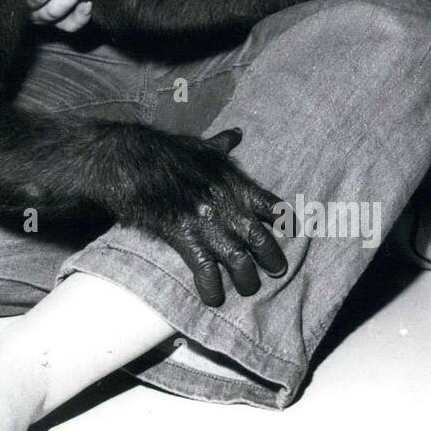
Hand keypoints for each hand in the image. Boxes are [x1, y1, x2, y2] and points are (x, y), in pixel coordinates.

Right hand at [135, 127, 290, 305]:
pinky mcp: (188, 242)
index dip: (284, 221)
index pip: (274, 208)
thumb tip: (236, 132)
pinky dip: (212, 289)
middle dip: (272, 260)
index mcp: (238, 187)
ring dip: (247, 280)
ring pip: (241, 263)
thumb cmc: (171, 154)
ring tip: (248, 288)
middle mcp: (230, 210)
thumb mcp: (203, 147)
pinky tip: (213, 297)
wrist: (140, 165)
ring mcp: (211, 228)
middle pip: (262, 242)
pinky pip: (207, 273)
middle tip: (276, 271)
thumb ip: (222, 145)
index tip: (290, 230)